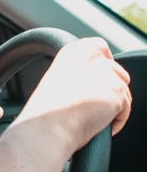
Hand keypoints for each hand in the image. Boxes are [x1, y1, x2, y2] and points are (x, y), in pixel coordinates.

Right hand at [14, 37, 131, 152]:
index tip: (102, 75)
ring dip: (113, 106)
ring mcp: (108, 75)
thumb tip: (97, 82)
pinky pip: (125, 109)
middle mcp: (93, 58)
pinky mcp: (118, 93)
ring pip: (123, 92)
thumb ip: (79, 72)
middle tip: (94, 105)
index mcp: (74, 51)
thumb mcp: (58, 79)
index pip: (100, 46)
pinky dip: (116, 120)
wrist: (49, 125)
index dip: (105, 60)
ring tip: (93, 118)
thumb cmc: (46, 110)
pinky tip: (99, 125)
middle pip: (117, 72)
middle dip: (110, 89)